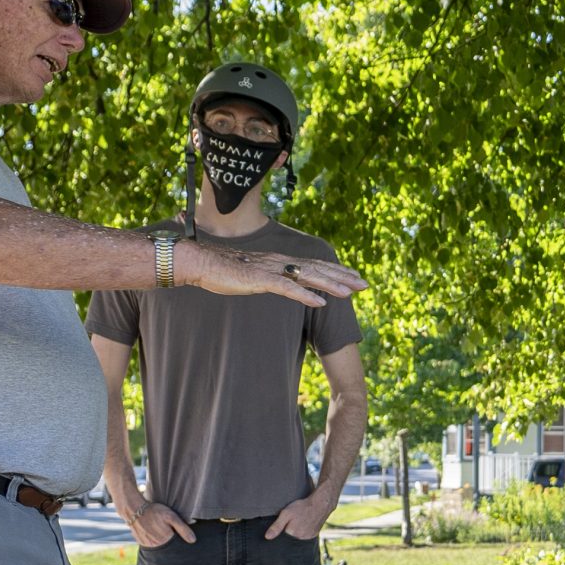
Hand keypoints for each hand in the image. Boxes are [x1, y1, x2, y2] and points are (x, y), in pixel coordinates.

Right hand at [120, 494, 196, 547]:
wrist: (133, 509)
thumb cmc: (154, 511)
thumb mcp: (171, 517)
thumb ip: (183, 529)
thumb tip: (193, 541)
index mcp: (165, 541)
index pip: (177, 547)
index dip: (180, 542)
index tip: (180, 536)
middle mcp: (156, 546)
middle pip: (168, 548)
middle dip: (171, 542)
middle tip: (168, 531)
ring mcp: (147, 545)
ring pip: (159, 547)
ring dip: (162, 542)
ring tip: (160, 531)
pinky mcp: (141, 542)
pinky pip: (151, 544)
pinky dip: (154, 540)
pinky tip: (154, 532)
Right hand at [190, 247, 365, 306]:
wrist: (200, 262)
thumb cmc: (223, 269)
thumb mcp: (253, 275)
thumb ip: (270, 278)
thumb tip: (281, 284)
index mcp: (280, 261)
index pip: (314, 264)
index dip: (336, 271)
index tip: (354, 277)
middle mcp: (280, 262)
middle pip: (318, 268)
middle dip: (343, 277)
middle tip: (365, 284)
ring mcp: (271, 270)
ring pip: (308, 276)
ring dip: (331, 285)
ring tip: (350, 293)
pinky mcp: (260, 279)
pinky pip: (287, 288)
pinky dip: (305, 296)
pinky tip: (320, 303)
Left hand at [263, 492, 333, 541]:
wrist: (320, 504)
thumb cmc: (302, 507)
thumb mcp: (286, 514)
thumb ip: (276, 526)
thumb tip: (267, 537)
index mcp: (292, 533)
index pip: (282, 536)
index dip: (282, 528)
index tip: (286, 521)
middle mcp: (300, 538)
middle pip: (290, 536)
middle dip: (290, 529)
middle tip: (294, 519)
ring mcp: (308, 537)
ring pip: (298, 536)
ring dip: (297, 531)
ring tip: (300, 520)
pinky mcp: (314, 535)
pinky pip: (305, 535)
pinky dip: (304, 530)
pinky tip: (305, 523)